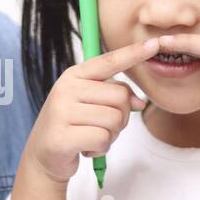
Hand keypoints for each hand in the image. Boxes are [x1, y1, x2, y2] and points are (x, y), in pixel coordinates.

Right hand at [24, 37, 158, 184]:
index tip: (155, 44)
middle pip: (120, 96)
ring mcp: (61, 112)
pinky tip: (85, 149)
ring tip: (91, 137)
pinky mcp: (62, 138)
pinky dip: (100, 149)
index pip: (109, 61)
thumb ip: (116, 96)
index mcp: (74, 76)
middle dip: (120, 117)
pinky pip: (102, 139)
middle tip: (101, 126)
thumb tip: (141, 102)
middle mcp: (65, 89)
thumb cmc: (73, 126)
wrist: (43, 155)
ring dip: (110, 135)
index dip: (133, 53)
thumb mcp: (91, 103)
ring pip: (114, 120)